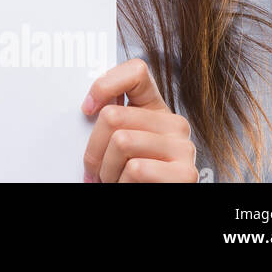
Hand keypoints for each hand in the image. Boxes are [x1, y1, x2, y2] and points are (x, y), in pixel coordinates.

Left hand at [81, 58, 198, 182]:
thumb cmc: (130, 176)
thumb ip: (112, 122)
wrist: (154, 201)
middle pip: (113, 115)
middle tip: (93, 169)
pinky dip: (121, 183)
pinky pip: (136, 168)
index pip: (136, 71)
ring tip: (111, 180)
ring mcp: (183, 148)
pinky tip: (127, 186)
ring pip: (121, 141)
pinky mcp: (185, 174)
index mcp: (156, 109)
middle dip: (93, 149)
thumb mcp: (119, 144)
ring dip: (106, 170)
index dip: (104, 85)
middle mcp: (174, 124)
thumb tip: (86, 109)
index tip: (87, 109)